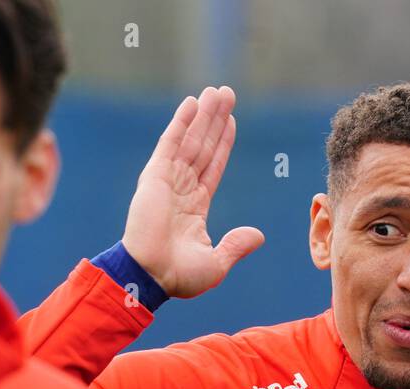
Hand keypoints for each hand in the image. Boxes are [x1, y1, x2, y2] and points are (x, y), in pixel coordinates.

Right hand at [121, 86, 264, 297]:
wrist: (151, 276)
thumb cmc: (179, 277)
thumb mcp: (217, 263)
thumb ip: (236, 245)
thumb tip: (258, 236)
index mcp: (195, 207)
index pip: (213, 167)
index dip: (223, 143)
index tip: (231, 121)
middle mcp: (181, 189)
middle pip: (203, 146)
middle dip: (215, 120)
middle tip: (227, 93)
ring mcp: (168, 180)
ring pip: (191, 139)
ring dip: (204, 115)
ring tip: (216, 91)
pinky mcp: (155, 176)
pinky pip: (171, 143)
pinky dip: (181, 122)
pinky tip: (192, 103)